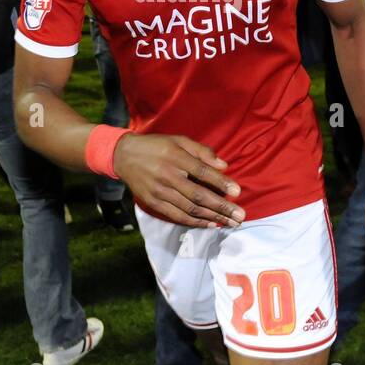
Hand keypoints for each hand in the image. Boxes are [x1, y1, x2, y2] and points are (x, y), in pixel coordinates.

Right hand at [112, 133, 244, 227]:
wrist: (124, 156)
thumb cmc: (157, 146)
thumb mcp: (179, 140)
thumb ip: (202, 151)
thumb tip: (223, 166)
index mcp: (175, 157)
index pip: (201, 172)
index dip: (220, 182)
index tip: (237, 191)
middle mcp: (167, 176)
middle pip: (198, 196)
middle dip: (222, 207)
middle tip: (240, 215)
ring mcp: (159, 192)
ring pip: (190, 209)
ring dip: (212, 218)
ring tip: (230, 223)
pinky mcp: (154, 203)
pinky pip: (177, 216)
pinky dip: (195, 222)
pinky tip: (210, 224)